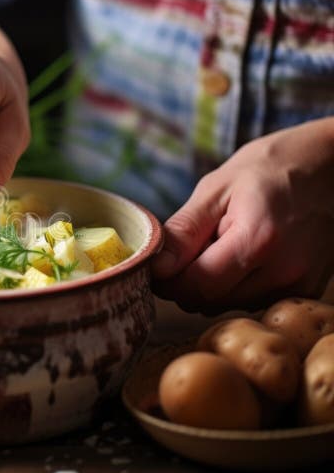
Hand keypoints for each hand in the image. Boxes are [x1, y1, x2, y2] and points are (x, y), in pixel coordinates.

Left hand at [152, 118, 333, 313]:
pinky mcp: (306, 290)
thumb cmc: (267, 170)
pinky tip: (244, 256)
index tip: (157, 268)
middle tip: (190, 249)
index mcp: (258, 240)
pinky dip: (237, 286)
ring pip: (229, 305)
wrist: (328, 167)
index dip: (169, 282)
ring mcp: (299, 284)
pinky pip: (253, 301)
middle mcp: (284, 271)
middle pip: (211, 301)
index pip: (198, 286)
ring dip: (212, 285)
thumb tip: (155, 268)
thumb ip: (183, 232)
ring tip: (222, 245)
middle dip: (187, 283)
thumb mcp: (216, 189)